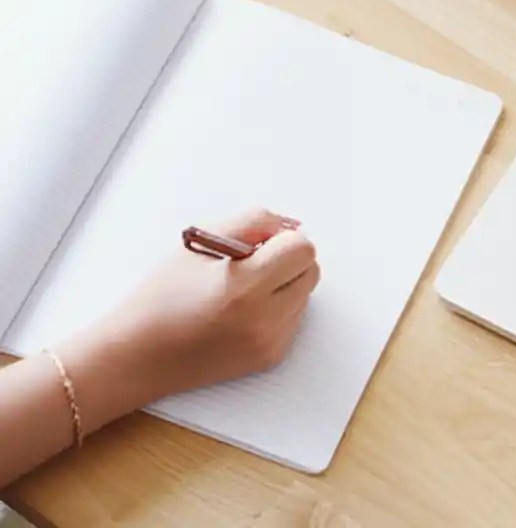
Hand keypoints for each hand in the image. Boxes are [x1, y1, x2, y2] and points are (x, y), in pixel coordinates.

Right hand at [56, 209, 319, 431]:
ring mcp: (270, 342)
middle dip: (287, 261)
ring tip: (240, 291)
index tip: (258, 243)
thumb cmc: (161, 296)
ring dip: (284, 285)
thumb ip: (251, 223)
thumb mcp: (199, 244)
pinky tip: (241, 313)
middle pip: (311, 271)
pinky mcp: (271, 357)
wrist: (138, 356)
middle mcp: (264, 318)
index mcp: (244, 285)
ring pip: (304, 296)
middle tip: (252, 263)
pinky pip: (293, 320)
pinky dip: (277, 310)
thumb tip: (289, 225)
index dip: (281, 240)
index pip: (302, 249)